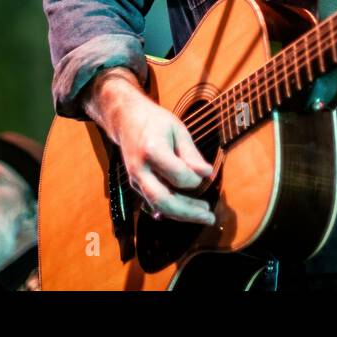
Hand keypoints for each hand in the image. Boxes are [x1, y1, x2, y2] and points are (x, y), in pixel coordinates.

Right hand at [85, 70, 215, 224]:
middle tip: (210, 216)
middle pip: (164, 200)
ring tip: (204, 216)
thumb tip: (207, 173)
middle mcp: (140, 169)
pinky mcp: (135, 186)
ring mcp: (135, 180)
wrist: (126, 120)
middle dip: (188, 212)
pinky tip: (189, 211)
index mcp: (152, 150)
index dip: (196, 179)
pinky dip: (173, 210)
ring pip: (158, 207)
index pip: (178, 176)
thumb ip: (191, 153)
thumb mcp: (177, 130)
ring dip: (182, 215)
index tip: (207, 173)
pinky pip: (154, 204)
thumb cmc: (155, 122)